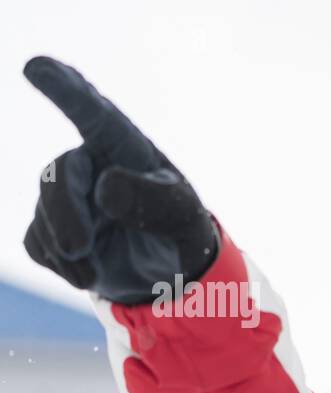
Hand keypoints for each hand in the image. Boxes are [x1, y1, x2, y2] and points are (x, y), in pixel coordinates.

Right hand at [22, 56, 216, 304]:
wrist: (169, 273)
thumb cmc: (179, 230)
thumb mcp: (181, 217)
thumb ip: (152, 201)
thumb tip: (104, 190)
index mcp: (127, 150)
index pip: (96, 115)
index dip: (66, 90)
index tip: (36, 66)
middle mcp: (92, 165)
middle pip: (60, 175)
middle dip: (65, 213)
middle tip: (79, 248)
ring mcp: (70, 196)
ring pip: (44, 214)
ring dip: (66, 249)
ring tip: (92, 272)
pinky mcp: (54, 228)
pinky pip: (39, 244)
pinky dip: (61, 265)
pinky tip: (87, 273)